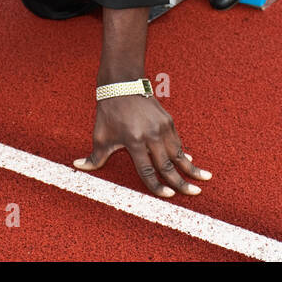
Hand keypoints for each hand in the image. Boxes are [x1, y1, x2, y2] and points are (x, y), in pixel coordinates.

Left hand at [73, 95, 211, 196]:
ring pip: (179, 153)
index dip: (158, 186)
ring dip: (191, 167)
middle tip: (194, 194)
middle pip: (168, 165)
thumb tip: (77, 166)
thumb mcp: (100, 135)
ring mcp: (162, 127)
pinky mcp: (168, 120)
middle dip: (182, 182)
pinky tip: (191, 161)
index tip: (168, 196)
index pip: (148, 170)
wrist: (122, 84)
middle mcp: (151, 135)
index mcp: (134, 141)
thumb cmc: (109, 112)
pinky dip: (184, 153)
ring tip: (204, 178)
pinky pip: (178, 141)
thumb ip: (94, 156)